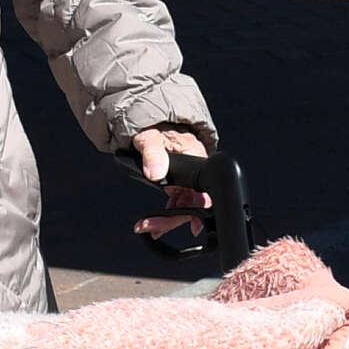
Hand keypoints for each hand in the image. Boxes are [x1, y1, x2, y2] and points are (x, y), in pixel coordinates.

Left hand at [132, 127, 214, 244]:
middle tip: (152, 228)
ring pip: (184, 204)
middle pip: (192, 202)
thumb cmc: (153, 125)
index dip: (197, 211)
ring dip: (167, 218)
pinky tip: (154, 219)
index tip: (193, 226)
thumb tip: (155, 173)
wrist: (150, 120)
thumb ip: (152, 154)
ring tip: (147, 226)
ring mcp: (187, 177)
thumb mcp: (148, 137)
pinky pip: (179, 200)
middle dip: (172, 219)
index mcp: (195, 156)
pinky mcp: (179, 180)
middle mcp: (195, 170)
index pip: (202, 191)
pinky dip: (168, 211)